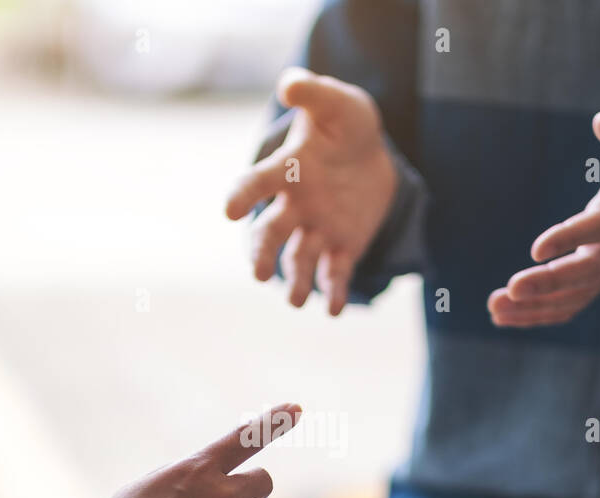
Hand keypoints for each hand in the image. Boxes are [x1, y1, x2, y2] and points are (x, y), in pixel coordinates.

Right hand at [225, 67, 397, 315]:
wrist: (371, 154)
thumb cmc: (345, 125)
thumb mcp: (338, 103)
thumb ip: (313, 94)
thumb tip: (288, 85)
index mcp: (288, 171)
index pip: (258, 183)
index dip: (243, 196)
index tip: (228, 211)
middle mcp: (295, 206)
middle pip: (271, 233)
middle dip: (263, 253)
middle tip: (258, 273)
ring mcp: (317, 229)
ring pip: (300, 259)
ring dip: (296, 281)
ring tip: (296, 301)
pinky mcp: (342, 247)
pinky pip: (335, 274)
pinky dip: (334, 293)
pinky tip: (334, 310)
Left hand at [490, 107, 599, 326]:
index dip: (571, 237)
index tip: (536, 249)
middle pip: (587, 271)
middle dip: (548, 283)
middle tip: (510, 290)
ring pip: (576, 295)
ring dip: (535, 306)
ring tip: (494, 308)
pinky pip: (570, 303)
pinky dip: (538, 313)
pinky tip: (503, 315)